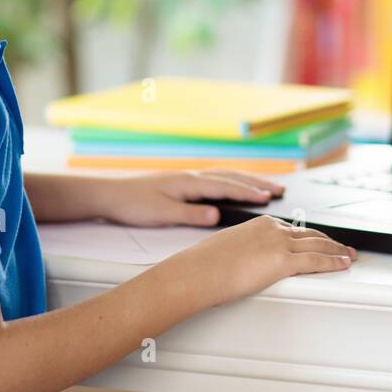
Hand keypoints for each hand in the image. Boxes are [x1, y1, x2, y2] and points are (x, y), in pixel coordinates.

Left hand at [92, 170, 286, 226]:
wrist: (111, 194)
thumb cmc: (133, 204)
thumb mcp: (162, 213)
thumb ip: (190, 214)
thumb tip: (216, 215)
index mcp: (189, 183)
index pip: (226, 186)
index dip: (249, 192)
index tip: (269, 197)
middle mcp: (192, 177)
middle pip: (231, 177)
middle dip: (257, 183)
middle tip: (280, 190)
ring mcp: (189, 178)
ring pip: (226, 176)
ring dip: (248, 181)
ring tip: (268, 188)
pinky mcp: (185, 184)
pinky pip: (217, 180)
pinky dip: (234, 182)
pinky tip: (239, 187)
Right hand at [162, 215, 359, 307]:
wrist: (199, 271)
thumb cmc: (206, 264)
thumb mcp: (230, 248)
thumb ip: (246, 250)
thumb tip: (248, 261)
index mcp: (260, 223)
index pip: (294, 229)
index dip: (312, 236)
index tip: (321, 240)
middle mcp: (273, 229)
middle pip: (311, 234)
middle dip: (331, 242)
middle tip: (345, 247)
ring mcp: (279, 244)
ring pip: (318, 245)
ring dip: (338, 251)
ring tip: (350, 256)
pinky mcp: (282, 261)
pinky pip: (315, 261)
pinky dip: (333, 262)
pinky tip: (343, 264)